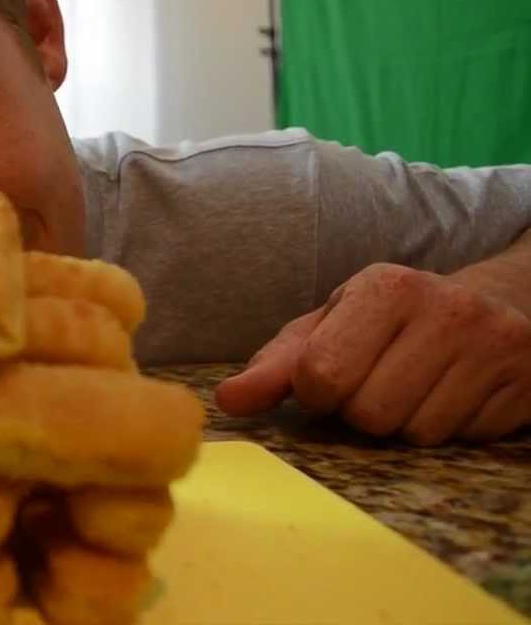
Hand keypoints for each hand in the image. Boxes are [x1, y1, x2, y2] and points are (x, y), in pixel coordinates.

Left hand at [216, 263, 530, 444]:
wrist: (502, 303)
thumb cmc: (393, 322)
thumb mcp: (331, 326)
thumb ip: (277, 365)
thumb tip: (227, 401)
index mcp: (384, 288)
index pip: (321, 375)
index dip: (316, 391)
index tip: (331, 375)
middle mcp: (446, 308)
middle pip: (369, 412)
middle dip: (361, 410)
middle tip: (379, 381)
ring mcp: (495, 345)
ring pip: (415, 433)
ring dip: (403, 423)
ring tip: (416, 386)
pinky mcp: (528, 382)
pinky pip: (461, 440)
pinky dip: (449, 429)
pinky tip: (454, 394)